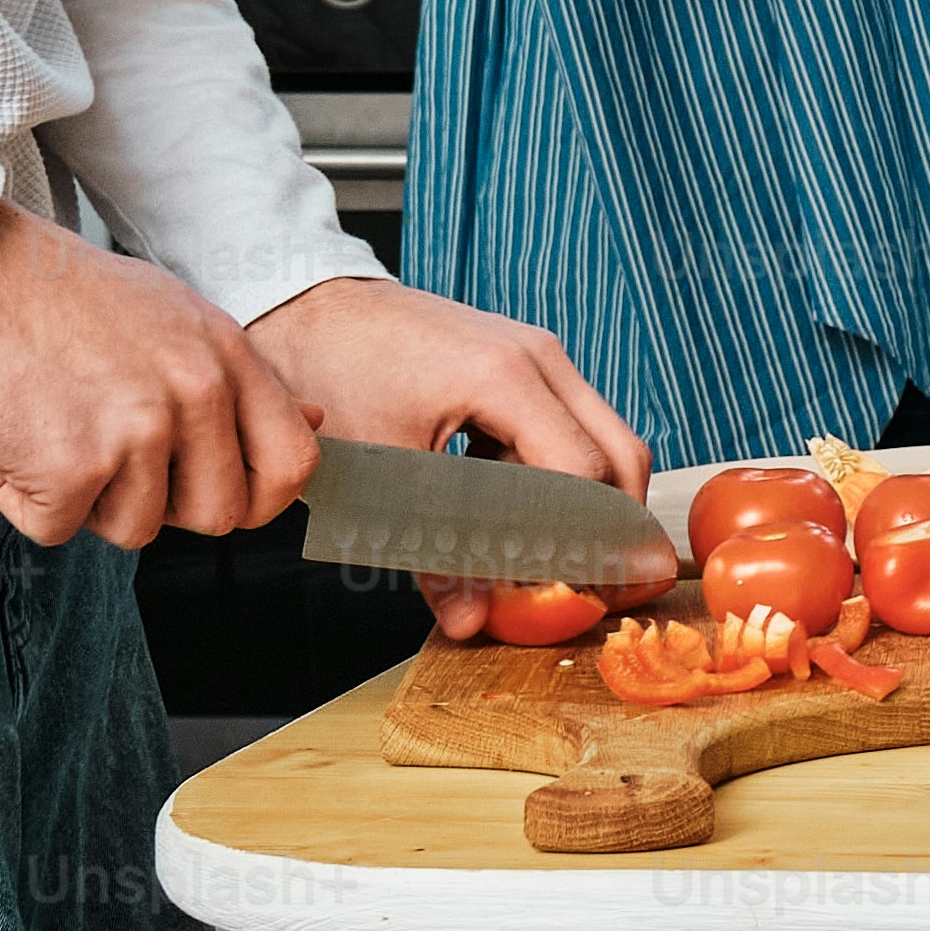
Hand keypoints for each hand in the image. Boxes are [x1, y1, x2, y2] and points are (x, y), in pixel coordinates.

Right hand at [0, 205, 317, 553]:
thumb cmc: (64, 297)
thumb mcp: (179, 317)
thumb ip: (243, 377)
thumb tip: (314, 420)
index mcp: (227, 359)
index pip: (293, 463)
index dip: (262, 499)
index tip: (219, 495)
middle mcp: (196, 394)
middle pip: (217, 515)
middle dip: (163, 504)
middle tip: (111, 460)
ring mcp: (138, 432)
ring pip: (134, 528)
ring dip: (87, 500)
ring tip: (56, 433)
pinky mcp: (72, 466)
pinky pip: (57, 528)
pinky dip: (24, 499)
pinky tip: (12, 442)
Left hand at [241, 277, 655, 636]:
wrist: (307, 304)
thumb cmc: (330, 375)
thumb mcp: (376, 476)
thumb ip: (431, 554)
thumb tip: (470, 626)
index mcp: (507, 377)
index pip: (583, 477)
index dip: (580, 545)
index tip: (563, 595)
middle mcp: (541, 358)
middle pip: (622, 456)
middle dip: (614, 529)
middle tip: (589, 586)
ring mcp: (538, 355)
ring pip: (605, 440)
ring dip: (586, 503)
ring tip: (540, 553)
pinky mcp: (525, 362)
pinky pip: (571, 426)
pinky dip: (559, 477)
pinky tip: (508, 508)